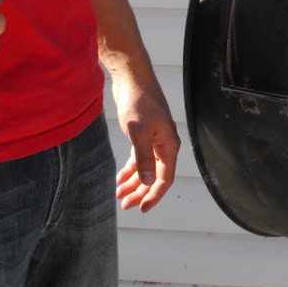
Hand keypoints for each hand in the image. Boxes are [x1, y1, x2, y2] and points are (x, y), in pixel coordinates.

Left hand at [110, 70, 179, 212]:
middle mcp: (164, 144)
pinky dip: (130, 169)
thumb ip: (144, 157)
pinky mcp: (143, 134)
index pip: (165, 178)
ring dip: (134, 183)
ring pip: (146, 168)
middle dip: (141, 192)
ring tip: (119, 195)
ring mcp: (154, 139)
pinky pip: (139, 158)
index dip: (154, 195)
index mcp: (168, 144)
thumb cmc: (137, 101)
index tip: (141, 209)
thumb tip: (149, 181)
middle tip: (125, 205)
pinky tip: (119, 178)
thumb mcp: (138, 131)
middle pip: (155, 176)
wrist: (132, 78)